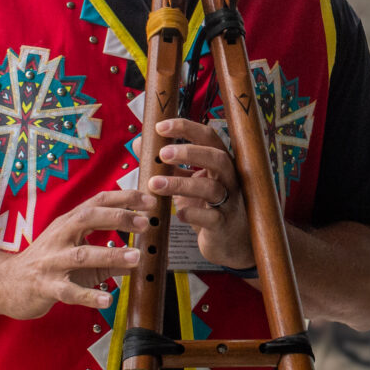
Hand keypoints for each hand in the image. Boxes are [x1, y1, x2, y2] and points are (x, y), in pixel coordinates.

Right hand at [0, 191, 152, 319]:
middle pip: (88, 219)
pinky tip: (107, 299)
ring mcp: (52, 262)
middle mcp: (60, 237)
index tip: (149, 202)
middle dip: (118, 218)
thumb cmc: (45, 265)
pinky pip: (69, 291)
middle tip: (145, 223)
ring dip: (110, 254)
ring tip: (135, 258)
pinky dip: (89, 295)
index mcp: (68, 224)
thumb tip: (137, 259)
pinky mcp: (45, 287)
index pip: (98, 202)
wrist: (5, 283)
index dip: (124, 199)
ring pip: (82, 255)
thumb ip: (107, 258)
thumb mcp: (77, 254)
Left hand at [151, 117, 253, 268]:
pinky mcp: (224, 224)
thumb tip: (140, 143)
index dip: (186, 128)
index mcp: (219, 163)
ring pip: (211, 188)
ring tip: (154, 184)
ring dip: (181, 184)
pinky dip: (193, 215)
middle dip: (189, 153)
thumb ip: (166, 163)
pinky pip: (211, 218)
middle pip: (217, 158)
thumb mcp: (185, 181)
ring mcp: (229, 202)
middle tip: (163, 153)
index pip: (207, 137)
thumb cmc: (206, 207)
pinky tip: (178, 214)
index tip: (160, 127)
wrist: (229, 242)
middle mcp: (229, 179)